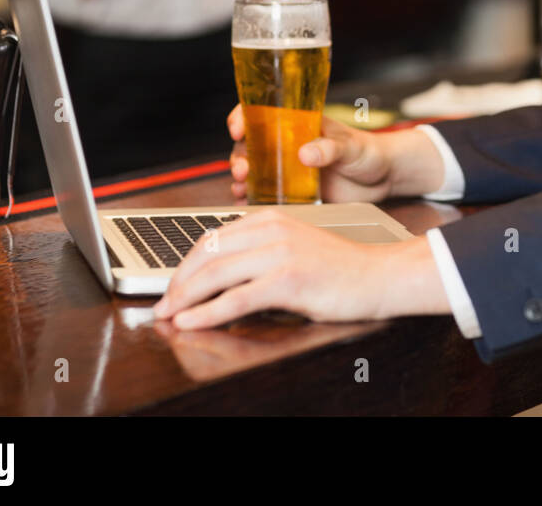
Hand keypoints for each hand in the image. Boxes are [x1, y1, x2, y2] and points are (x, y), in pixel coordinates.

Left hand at [152, 208, 390, 327]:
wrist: (379, 276)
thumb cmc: (340, 268)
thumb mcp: (294, 248)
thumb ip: (259, 253)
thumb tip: (217, 276)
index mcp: (270, 219)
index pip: (213, 238)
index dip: (185, 263)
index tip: (171, 284)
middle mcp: (273, 230)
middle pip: (208, 254)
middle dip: (177, 282)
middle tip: (162, 303)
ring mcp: (280, 253)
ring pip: (216, 275)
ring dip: (185, 298)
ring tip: (168, 315)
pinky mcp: (288, 280)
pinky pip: (236, 298)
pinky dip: (206, 313)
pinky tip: (191, 322)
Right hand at [228, 104, 393, 202]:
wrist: (383, 178)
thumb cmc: (367, 151)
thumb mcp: (350, 145)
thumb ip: (330, 148)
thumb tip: (306, 154)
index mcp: (298, 124)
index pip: (262, 112)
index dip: (244, 116)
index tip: (238, 129)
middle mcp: (288, 145)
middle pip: (250, 145)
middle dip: (239, 155)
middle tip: (242, 169)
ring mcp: (288, 169)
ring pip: (253, 170)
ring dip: (241, 178)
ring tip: (241, 186)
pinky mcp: (293, 193)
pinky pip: (265, 195)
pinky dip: (252, 199)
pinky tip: (246, 203)